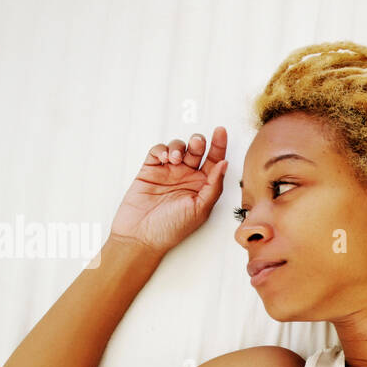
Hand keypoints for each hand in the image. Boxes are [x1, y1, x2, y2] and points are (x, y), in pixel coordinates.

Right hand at [109, 127, 228, 255]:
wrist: (142, 235)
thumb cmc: (172, 228)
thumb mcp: (200, 209)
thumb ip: (213, 186)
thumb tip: (224, 164)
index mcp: (203, 186)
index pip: (214, 161)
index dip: (219, 145)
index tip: (220, 131)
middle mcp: (187, 177)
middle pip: (197, 150)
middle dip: (199, 142)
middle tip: (197, 144)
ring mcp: (169, 172)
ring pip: (179, 147)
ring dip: (180, 146)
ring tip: (176, 159)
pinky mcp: (151, 170)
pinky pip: (159, 151)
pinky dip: (163, 149)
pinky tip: (165, 159)